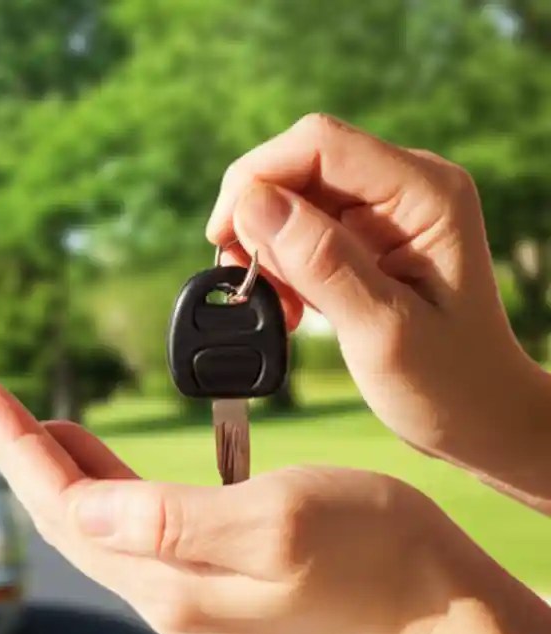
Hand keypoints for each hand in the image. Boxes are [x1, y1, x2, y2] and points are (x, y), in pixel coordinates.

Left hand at [0, 380, 550, 633]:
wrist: (435, 603)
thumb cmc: (371, 550)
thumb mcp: (272, 520)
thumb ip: (166, 520)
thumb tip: (77, 507)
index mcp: (170, 579)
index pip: (63, 503)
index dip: (12, 444)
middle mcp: (164, 592)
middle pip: (62, 514)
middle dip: (15, 450)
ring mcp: (183, 588)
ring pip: (88, 520)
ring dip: (50, 464)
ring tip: (15, 417)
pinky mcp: (205, 575)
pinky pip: (126, 524)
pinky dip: (95, 480)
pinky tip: (86, 454)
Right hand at [207, 113, 550, 511]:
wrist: (481, 416)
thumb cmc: (448, 383)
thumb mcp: (380, 330)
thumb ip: (321, 261)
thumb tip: (254, 203)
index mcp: (427, 193)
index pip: (319, 144)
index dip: (257, 179)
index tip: (224, 240)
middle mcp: (407, 185)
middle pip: (298, 163)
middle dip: (256, 218)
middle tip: (249, 282)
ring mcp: (386, 207)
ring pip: (291, 195)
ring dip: (265, 247)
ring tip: (282, 306)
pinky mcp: (367, 233)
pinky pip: (300, 226)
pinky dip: (279, 263)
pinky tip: (292, 306)